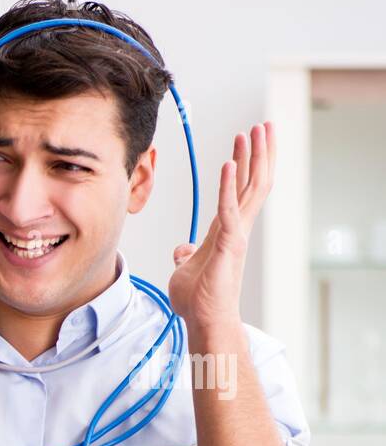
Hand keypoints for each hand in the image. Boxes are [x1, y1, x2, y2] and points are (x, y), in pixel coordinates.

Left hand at [168, 121, 274, 329]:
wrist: (203, 321)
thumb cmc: (197, 300)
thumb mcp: (185, 269)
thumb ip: (187, 254)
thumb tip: (182, 249)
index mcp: (227, 230)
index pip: (242, 189)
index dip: (245, 163)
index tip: (245, 140)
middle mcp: (237, 228)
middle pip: (255, 182)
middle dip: (259, 151)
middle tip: (263, 124)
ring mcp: (235, 236)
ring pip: (251, 189)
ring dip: (251, 158)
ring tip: (253, 131)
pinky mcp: (227, 245)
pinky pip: (228, 210)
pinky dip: (228, 186)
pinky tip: (228, 164)